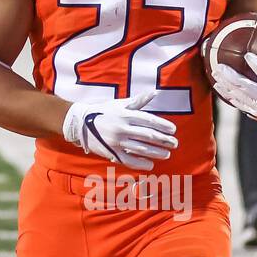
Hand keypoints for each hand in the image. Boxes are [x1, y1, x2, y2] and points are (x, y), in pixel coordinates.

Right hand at [62, 89, 177, 171]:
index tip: (173, 130)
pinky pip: (129, 160)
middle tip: (174, 144)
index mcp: (126, 114)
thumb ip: (139, 101)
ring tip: (167, 154)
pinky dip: (141, 163)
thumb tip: (155, 92)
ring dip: (156, 152)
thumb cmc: (104, 111)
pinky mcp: (112, 152)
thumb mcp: (120, 104)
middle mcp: (122, 128)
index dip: (163, 125)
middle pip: (148, 136)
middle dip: (164, 140)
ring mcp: (117, 141)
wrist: (81, 123)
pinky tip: (150, 164)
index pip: (149, 120)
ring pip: (141, 149)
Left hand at [213, 41, 256, 133]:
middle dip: (230, 77)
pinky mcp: (254, 113)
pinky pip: (237, 103)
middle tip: (219, 66)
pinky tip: (218, 86)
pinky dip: (227, 95)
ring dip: (225, 84)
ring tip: (215, 73)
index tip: (247, 56)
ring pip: (238, 95)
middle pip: (246, 87)